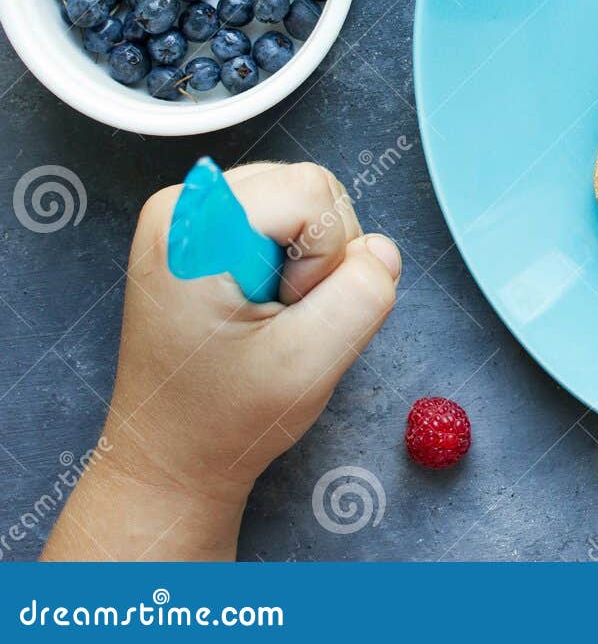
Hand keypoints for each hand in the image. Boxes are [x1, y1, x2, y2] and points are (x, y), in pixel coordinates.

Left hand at [43, 163, 401, 560]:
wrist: (170, 456)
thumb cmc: (224, 417)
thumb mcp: (309, 366)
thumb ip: (363, 296)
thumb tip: (380, 251)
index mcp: (194, 226)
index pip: (311, 193)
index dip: (325, 255)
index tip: (289, 310)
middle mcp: (185, 204)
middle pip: (312, 188)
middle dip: (323, 254)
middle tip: (284, 317)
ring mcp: (193, 215)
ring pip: (308, 200)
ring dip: (314, 259)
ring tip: (273, 315)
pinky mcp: (207, 231)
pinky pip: (289, 219)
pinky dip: (298, 261)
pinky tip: (265, 306)